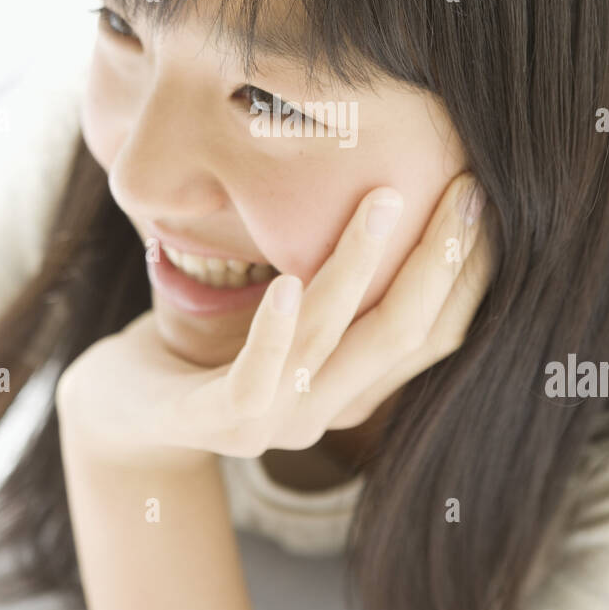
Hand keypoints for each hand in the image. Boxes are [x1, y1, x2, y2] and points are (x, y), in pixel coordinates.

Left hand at [55, 173, 492, 471]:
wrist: (124, 408)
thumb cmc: (211, 342)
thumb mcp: (288, 307)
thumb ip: (339, 276)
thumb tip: (395, 187)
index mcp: (354, 386)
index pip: (436, 333)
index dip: (467, 272)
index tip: (484, 200)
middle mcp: (325, 410)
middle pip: (401, 336)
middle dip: (438, 261)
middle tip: (463, 191)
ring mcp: (273, 422)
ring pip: (331, 341)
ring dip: (361, 267)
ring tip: (385, 199)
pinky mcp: (213, 421)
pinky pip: (253, 378)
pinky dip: (272, 331)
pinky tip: (285, 281)